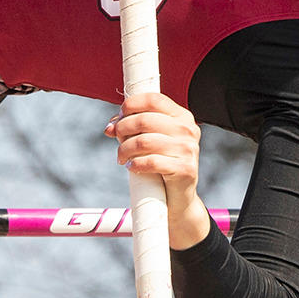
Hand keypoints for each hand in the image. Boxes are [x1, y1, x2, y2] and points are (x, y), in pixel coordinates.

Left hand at [104, 92, 211, 248]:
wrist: (177, 198)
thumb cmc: (161, 164)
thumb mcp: (150, 141)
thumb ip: (133, 128)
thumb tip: (110, 126)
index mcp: (182, 117)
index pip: (153, 99)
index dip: (130, 105)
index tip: (118, 117)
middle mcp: (188, 130)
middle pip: (145, 119)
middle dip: (123, 129)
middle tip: (115, 139)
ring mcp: (189, 150)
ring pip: (144, 141)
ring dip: (125, 149)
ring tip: (121, 157)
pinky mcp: (185, 170)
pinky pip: (151, 162)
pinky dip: (135, 164)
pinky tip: (131, 167)